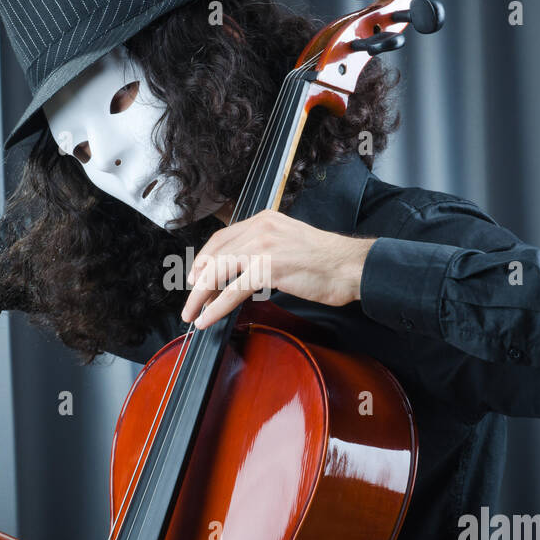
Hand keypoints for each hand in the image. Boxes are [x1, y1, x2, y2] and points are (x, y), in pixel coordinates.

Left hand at [180, 210, 375, 328]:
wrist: (349, 266)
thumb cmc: (326, 262)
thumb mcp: (289, 244)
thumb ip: (265, 250)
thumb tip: (242, 272)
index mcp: (263, 220)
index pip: (222, 238)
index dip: (204, 258)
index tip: (195, 276)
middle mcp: (259, 229)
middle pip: (215, 254)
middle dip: (197, 280)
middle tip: (190, 301)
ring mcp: (262, 247)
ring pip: (217, 272)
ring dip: (199, 296)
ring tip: (191, 314)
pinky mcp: (267, 268)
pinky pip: (232, 291)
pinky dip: (216, 307)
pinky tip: (208, 318)